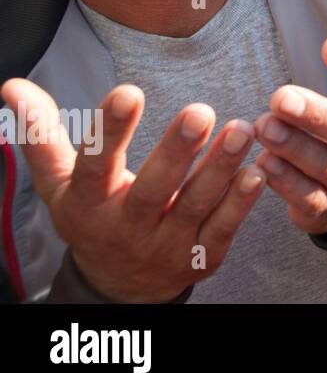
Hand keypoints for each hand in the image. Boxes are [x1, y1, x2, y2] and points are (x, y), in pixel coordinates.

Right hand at [0, 80, 263, 302]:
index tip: (129, 91)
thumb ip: (42, 134)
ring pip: (194, 206)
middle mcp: (126, 227)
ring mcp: (165, 246)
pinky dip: (240, 203)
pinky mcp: (201, 257)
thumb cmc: (91, 215)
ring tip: (241, 129)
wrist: (120, 285)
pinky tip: (256, 171)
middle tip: (201, 111)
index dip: (110, 131)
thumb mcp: (61, 182)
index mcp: (88, 204)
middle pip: (152, 190)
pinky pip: (222, 230)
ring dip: (219, 169)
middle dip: (177, 152)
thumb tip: (13, 87)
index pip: (96, 166)